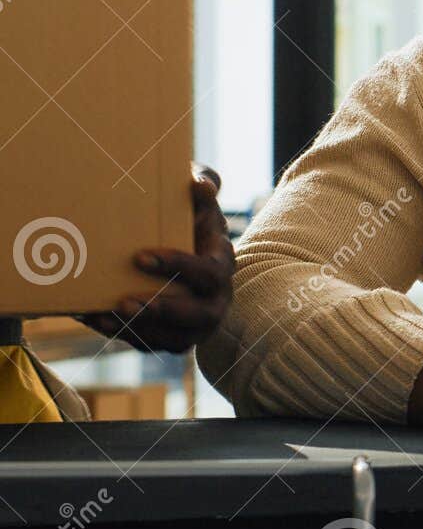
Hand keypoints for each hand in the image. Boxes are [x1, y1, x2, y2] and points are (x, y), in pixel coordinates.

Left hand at [80, 163, 234, 351]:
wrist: (190, 252)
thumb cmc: (191, 220)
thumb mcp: (198, 199)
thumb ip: (203, 183)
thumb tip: (200, 185)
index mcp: (222, 263)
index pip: (209, 272)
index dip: (178, 267)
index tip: (140, 257)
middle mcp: (217, 298)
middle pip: (200, 314)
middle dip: (161, 310)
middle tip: (123, 302)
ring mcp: (198, 323)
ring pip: (178, 339)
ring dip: (141, 330)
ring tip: (104, 316)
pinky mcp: (176, 336)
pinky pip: (154, 344)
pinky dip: (123, 335)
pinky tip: (94, 318)